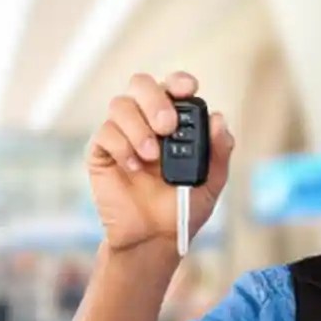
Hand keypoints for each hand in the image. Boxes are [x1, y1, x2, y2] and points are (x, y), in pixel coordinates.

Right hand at [86, 71, 235, 253]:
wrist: (153, 239)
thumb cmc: (181, 210)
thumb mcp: (211, 183)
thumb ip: (219, 151)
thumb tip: (219, 119)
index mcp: (173, 123)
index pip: (172, 87)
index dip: (178, 81)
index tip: (188, 89)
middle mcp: (145, 122)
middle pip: (140, 84)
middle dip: (155, 99)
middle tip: (167, 126)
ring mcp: (122, 135)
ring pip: (120, 105)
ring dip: (138, 127)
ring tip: (151, 156)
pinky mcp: (101, 153)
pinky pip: (104, 133)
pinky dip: (121, 147)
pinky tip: (133, 168)